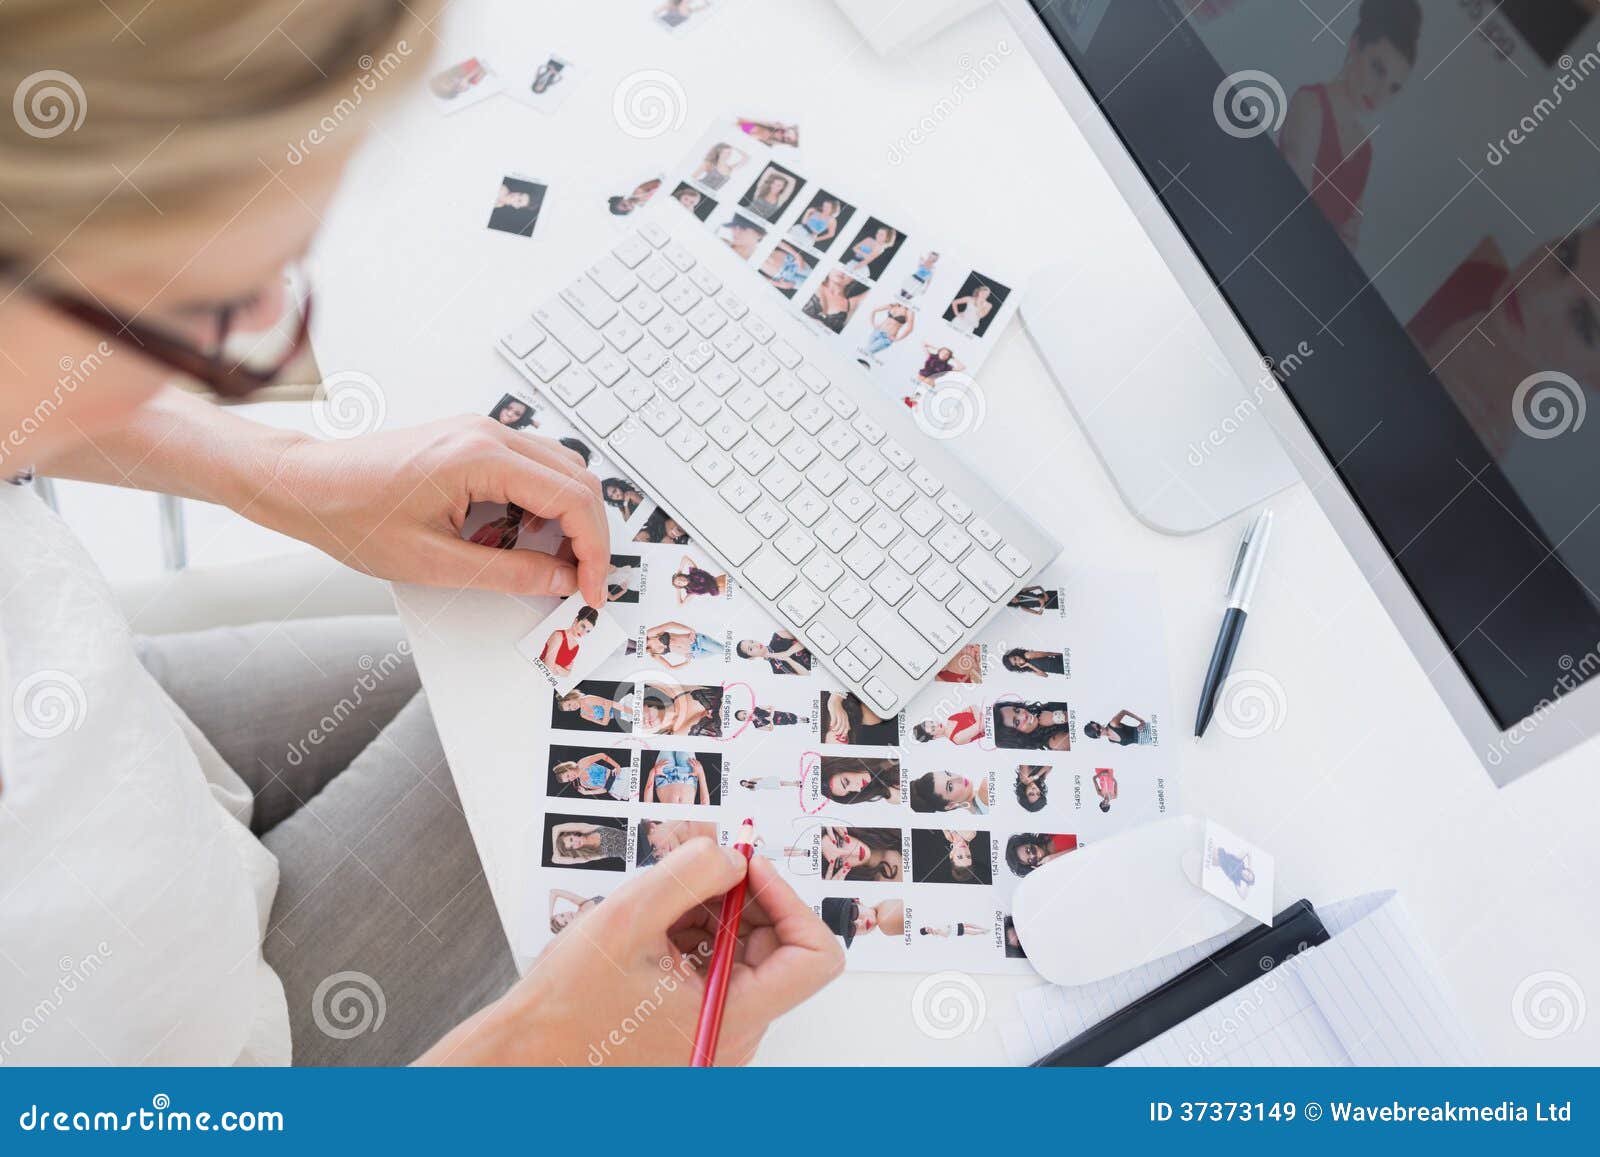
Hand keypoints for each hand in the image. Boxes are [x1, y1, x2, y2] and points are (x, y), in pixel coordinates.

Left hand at [264, 415, 609, 603]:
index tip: (591, 587)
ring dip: (569, 516)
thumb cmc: (352, 515)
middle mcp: (488, 433)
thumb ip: (508, 572)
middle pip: (578, 478)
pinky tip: (524, 535)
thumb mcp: (434, 562)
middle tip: (582, 580)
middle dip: (590, 534)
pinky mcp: (472, 439)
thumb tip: (562, 579)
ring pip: (561, 469)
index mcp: (481, 457)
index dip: (594, 549)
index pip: (573, 498)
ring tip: (552, 561)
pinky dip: (544, 502)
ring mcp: (481, 431)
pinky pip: (532, 466)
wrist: (305, 483)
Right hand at [419, 839, 843, 1064]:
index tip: (748, 873)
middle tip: (698, 874)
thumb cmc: (566, 1008)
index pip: (815, 957)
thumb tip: (734, 857)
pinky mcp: (695, 1030)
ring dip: (712, 919)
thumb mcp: (627, 918)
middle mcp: (734, 1036)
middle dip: (743, 900)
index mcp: (731, 1018)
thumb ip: (690, 874)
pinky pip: (717, 974)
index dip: (789, 901)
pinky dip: (694, 942)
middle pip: (779, 949)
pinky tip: (651, 937)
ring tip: (659, 913)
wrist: (524, 1059)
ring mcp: (715, 1036)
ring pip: (743, 957)